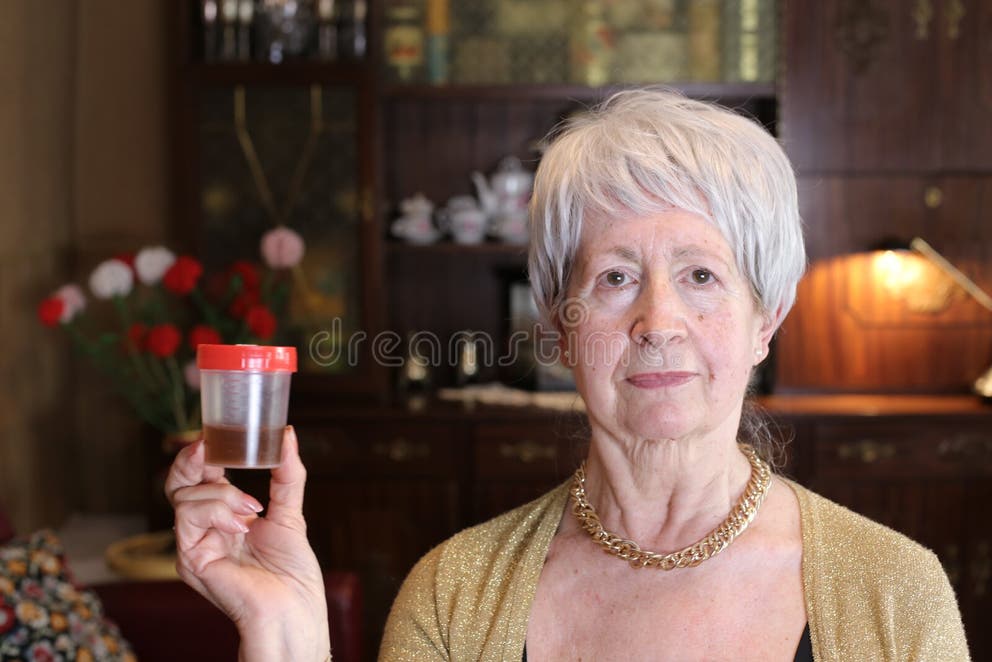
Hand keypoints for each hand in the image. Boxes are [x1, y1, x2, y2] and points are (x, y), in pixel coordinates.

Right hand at [166, 426, 329, 660]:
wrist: (293, 609)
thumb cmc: (291, 572)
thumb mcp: (290, 512)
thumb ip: (287, 474)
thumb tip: (287, 434)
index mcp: (224, 516)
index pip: (202, 476)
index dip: (204, 452)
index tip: (217, 433)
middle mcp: (203, 529)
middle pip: (178, 483)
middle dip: (192, 460)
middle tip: (209, 447)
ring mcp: (194, 544)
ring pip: (185, 497)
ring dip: (222, 494)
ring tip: (252, 510)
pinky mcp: (191, 560)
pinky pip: (188, 518)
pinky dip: (217, 512)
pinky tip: (242, 524)